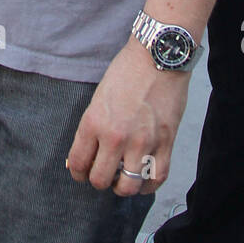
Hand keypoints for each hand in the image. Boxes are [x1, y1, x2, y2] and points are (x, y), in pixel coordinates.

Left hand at [66, 38, 189, 196]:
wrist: (158, 56)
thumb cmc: (127, 72)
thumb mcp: (99, 98)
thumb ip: (91, 128)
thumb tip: (83, 156)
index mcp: (94, 122)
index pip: (78, 163)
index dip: (77, 173)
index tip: (82, 172)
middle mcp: (116, 136)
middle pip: (100, 180)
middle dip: (98, 181)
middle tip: (103, 173)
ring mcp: (142, 141)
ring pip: (128, 186)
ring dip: (123, 187)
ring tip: (123, 178)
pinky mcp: (165, 142)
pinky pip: (156, 178)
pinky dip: (148, 185)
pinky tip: (144, 179)